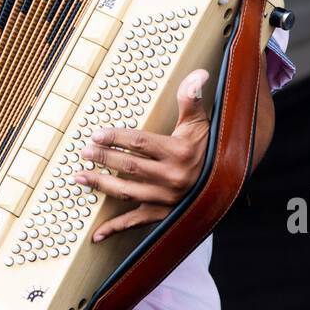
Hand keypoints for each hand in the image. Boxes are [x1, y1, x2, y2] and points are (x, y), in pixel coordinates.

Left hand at [74, 68, 210, 242]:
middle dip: (103, 158)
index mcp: (179, 152)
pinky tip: (96, 233)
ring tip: (80, 176)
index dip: (115, 137)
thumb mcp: (201, 122)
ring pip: (127, 192)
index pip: (139, 143)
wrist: (229, 181)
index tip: (96, 134)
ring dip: (101, 185)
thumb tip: (198, 75)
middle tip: (84, 152)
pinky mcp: (164, 214)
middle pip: (128, 167)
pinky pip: (137, 222)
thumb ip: (192, 99)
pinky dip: (115, 228)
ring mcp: (167, 199)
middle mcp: (172, 177)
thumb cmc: (210, 147)